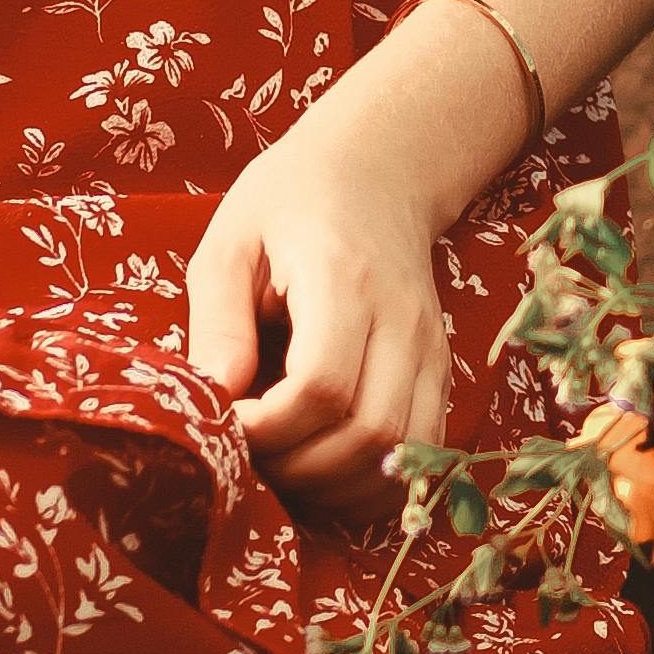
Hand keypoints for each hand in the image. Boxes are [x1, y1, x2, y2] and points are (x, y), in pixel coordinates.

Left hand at [184, 115, 456, 508]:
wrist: (378, 168)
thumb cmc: (291, 200)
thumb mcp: (231, 241)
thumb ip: (217, 320)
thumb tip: (214, 398)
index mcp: (343, 279)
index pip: (321, 385)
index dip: (268, 428)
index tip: (225, 425)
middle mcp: (402, 320)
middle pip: (367, 433)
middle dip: (298, 467)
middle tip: (248, 456)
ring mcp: (430, 348)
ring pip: (400, 452)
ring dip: (337, 485)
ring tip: (283, 469)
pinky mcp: (439, 370)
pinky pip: (422, 451)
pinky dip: (374, 483)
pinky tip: (326, 474)